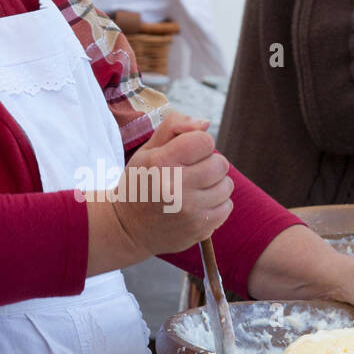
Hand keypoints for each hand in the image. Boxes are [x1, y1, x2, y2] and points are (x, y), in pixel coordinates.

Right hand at [84, 109, 233, 273]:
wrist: (127, 228)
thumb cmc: (140, 183)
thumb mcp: (147, 150)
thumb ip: (174, 127)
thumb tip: (205, 124)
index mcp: (161, 163)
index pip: (205, 141)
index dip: (198, 144)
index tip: (186, 154)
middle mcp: (175, 187)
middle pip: (220, 164)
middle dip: (209, 164)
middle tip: (191, 173)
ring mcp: (189, 211)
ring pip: (226, 185)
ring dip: (215, 185)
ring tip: (194, 189)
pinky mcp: (199, 228)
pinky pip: (226, 207)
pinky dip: (216, 204)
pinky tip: (197, 205)